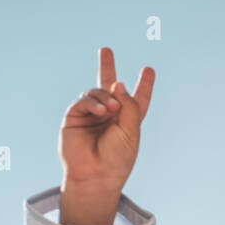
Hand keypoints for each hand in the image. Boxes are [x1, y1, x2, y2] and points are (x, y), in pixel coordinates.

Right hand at [59, 47, 154, 224]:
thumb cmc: (117, 158)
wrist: (96, 174)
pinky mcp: (75, 116)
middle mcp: (109, 116)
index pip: (137, 101)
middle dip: (107, 68)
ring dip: (107, 97)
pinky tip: (102, 111)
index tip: (149, 70)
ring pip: (98, 92)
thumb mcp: (131, 131)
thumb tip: (119, 82)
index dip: (144, 86)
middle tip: (106, 49)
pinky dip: (95, 102)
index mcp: (128, 122)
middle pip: (110, 87)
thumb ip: (129, 105)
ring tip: (112, 110)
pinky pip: (85, 100)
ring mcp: (91, 115)